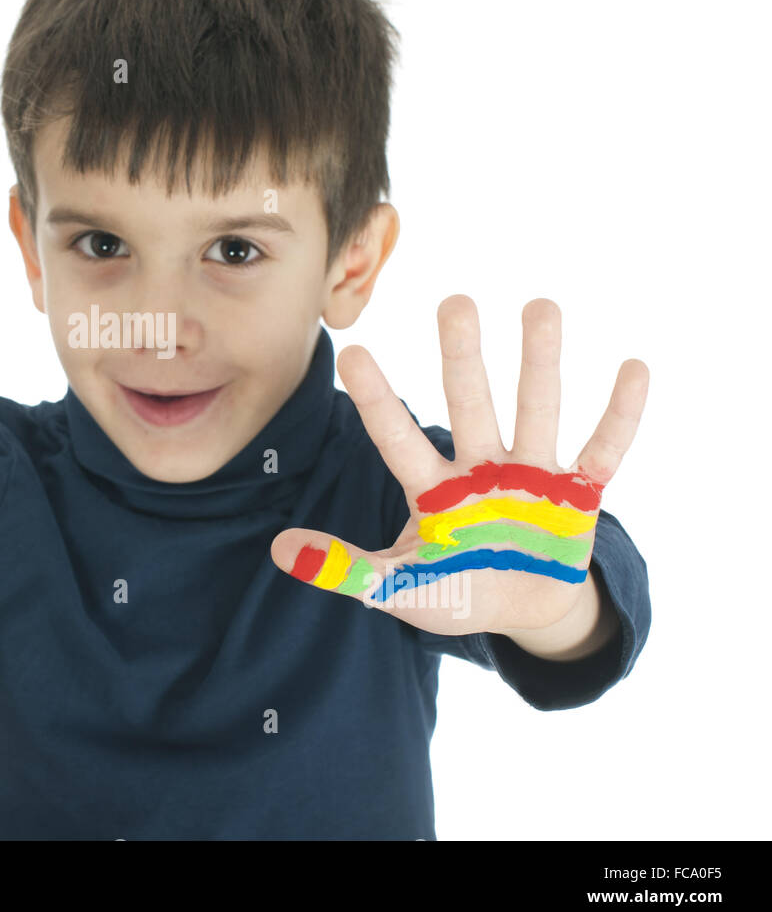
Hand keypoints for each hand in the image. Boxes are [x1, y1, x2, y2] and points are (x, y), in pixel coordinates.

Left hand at [271, 296, 647, 637]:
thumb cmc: (454, 591)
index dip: (377, 401)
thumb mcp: (400, 588)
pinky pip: (603, 450)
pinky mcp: (578, 494)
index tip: (352, 353)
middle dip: (462, 358)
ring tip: (541, 306)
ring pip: (535, 410)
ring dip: (540, 363)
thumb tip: (278, 549)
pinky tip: (633, 368)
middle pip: (468, 406)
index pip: (396, 439)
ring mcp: (531, 476)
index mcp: (430, 490)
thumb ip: (348, 568)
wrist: (521, 609)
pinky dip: (620, 415)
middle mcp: (479, 469)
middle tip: (455, 301)